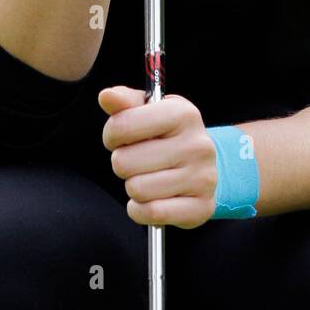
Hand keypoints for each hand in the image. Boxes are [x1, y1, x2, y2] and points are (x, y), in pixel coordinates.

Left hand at [98, 85, 217, 228]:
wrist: (203, 164)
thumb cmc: (166, 134)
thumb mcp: (148, 110)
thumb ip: (124, 102)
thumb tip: (106, 96)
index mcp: (183, 113)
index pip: (121, 125)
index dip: (112, 134)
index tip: (121, 137)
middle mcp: (197, 144)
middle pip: (124, 162)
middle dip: (122, 162)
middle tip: (137, 160)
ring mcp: (203, 178)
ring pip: (137, 189)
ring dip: (132, 186)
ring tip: (147, 177)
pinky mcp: (202, 207)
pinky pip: (152, 213)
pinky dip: (140, 210)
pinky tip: (149, 199)